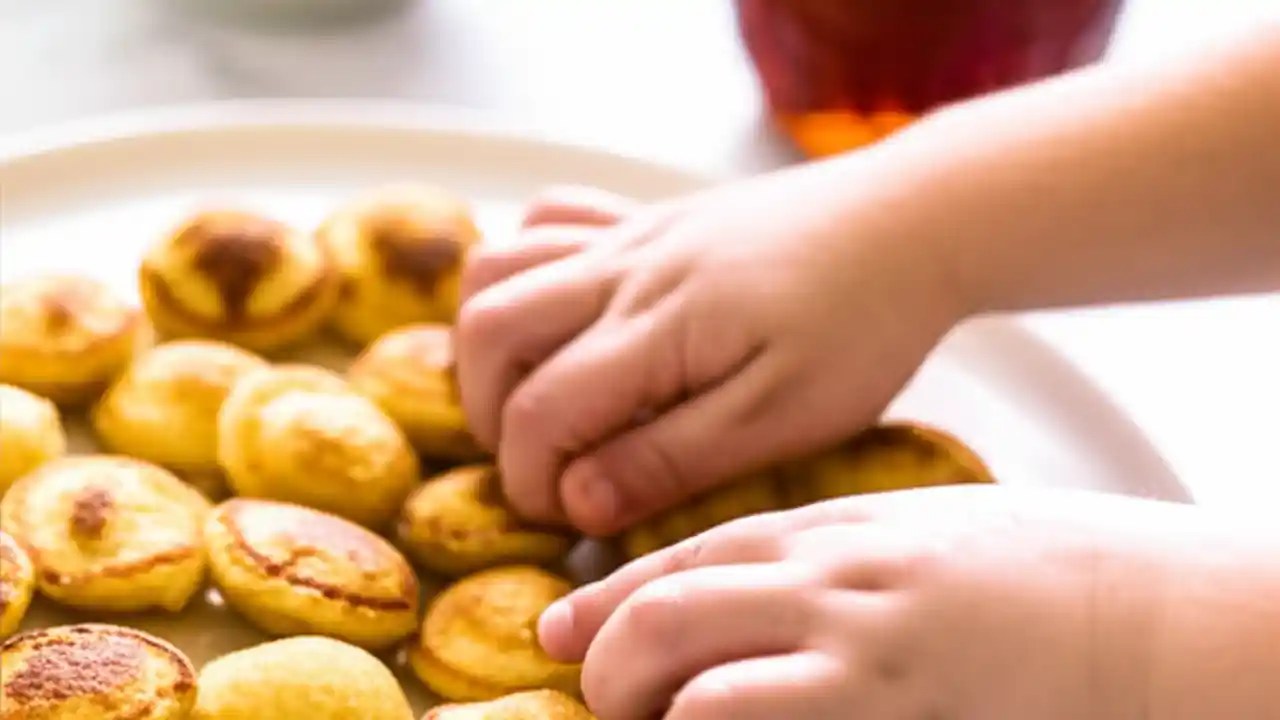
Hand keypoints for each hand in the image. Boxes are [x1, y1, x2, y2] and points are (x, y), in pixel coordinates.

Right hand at [457, 157, 964, 535]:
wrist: (912, 221)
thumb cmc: (862, 327)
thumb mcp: (781, 419)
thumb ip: (672, 459)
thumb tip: (578, 500)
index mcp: (654, 329)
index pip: (538, 412)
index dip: (532, 482)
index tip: (569, 520)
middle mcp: (622, 270)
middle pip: (488, 329)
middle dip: (488, 414)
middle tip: (543, 465)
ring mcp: (631, 234)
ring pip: (497, 267)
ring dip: (490, 342)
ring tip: (534, 396)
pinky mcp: (649, 215)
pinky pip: (549, 218)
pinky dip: (525, 267)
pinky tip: (563, 313)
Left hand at [537, 485, 1279, 719]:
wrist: (1135, 613)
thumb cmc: (1028, 573)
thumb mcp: (910, 533)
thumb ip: (823, 554)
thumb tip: (742, 583)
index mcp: (830, 532)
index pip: (683, 559)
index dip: (604, 600)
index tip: (559, 631)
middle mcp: (827, 586)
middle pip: (662, 616)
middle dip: (609, 665)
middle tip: (606, 697)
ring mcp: (857, 659)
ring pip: (693, 689)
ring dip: (654, 714)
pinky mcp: (887, 714)